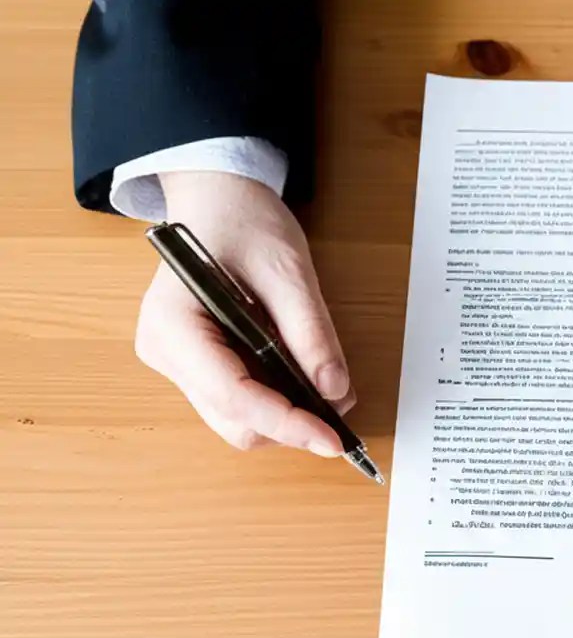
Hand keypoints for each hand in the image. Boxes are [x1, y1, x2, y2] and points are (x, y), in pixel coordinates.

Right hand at [134, 172, 354, 454]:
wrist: (219, 198)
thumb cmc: (244, 221)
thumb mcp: (288, 270)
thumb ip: (311, 332)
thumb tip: (334, 390)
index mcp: (173, 323)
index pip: (232, 394)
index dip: (286, 422)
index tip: (332, 438)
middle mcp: (165, 352)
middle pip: (233, 419)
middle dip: (291, 423)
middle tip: (342, 412)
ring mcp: (177, 362)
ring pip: (237, 419)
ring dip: (287, 416)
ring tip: (328, 388)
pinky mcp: (197, 364)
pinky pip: (240, 400)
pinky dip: (278, 400)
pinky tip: (305, 379)